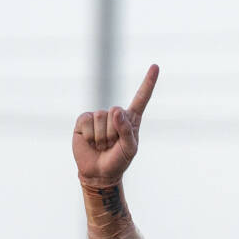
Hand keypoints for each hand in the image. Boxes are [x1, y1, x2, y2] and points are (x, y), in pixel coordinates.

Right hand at [74, 64, 157, 185]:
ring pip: (101, 118)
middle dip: (113, 133)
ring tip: (102, 145)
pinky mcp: (84, 120)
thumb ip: (126, 131)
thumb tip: (116, 111)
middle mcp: (114, 114)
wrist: (98, 172)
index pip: (141, 97)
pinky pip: (87, 122)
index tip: (155, 66)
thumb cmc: (118, 161)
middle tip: (111, 145)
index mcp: (130, 119)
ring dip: (101, 137)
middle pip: (115, 112)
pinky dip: (90, 136)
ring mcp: (98, 116)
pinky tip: (91, 142)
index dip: (148, 82)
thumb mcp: (129, 149)